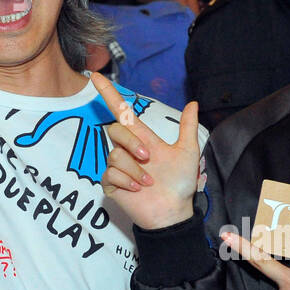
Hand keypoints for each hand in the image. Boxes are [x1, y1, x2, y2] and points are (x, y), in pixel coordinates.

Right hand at [92, 73, 202, 230]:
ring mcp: (118, 166)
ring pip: (115, 155)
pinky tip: (138, 190)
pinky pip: (111, 173)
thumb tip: (194, 103)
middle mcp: (127, 150)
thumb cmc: (180, 183)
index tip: (95, 77)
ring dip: (135, 170)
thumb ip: (187, 127)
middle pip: (115, 130)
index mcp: (142, 138)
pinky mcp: (111, 183)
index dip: (109, 94)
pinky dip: (127, 181)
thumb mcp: (187, 152)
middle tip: (149, 157)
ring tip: (149, 182)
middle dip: (132, 143)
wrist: (174, 212)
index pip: (120, 111)